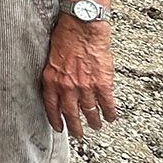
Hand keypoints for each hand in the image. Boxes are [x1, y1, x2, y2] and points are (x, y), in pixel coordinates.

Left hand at [41, 15, 118, 138]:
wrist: (82, 27)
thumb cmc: (66, 36)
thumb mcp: (51, 58)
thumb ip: (54, 75)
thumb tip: (57, 86)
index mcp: (52, 80)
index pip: (51, 107)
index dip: (55, 120)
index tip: (59, 127)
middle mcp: (67, 87)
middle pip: (71, 114)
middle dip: (75, 127)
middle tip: (79, 134)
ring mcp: (85, 87)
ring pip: (89, 111)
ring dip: (94, 121)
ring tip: (96, 126)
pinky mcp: (102, 83)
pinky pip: (107, 103)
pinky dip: (110, 112)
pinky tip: (111, 117)